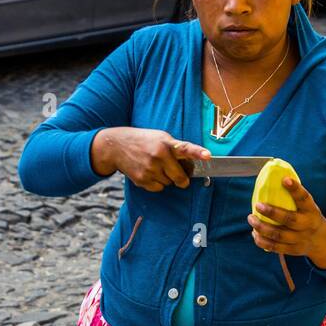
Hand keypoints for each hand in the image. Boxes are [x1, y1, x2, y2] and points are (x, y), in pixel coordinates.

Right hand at [91, 128, 211, 190]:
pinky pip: (158, 188)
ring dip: (166, 179)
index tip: (208, 156)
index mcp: (166, 143)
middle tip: (178, 174)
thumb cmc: (144, 141)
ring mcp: (150, 169)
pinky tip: (148, 172)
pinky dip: (157, 183)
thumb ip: (175, 149)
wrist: (117, 146)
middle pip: (180, 178)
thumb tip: (191, 164)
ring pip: (169, 184)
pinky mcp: (142, 179)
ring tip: (155, 167)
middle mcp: (158, 156)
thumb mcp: (160, 137)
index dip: (198, 153)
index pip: (185, 148)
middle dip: (182, 179)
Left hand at [247, 177, 325, 267]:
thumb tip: (274, 178)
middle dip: (272, 212)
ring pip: (278, 235)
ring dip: (262, 227)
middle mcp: (306, 225)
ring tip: (251, 218)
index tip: (285, 179)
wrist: (321, 240)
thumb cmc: (307, 216)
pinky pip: (274, 247)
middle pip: (289, 220)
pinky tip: (254, 233)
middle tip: (258, 205)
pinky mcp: (292, 250)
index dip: (295, 189)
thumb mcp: (308, 206)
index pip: (304, 198)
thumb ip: (294, 197)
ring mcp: (299, 239)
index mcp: (311, 210)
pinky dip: (262, 241)